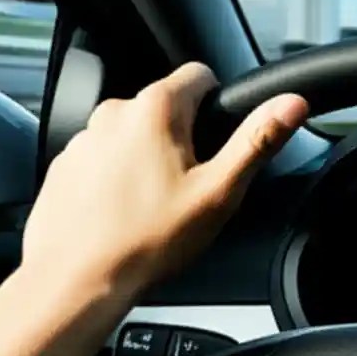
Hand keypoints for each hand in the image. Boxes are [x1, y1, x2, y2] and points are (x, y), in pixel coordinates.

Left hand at [22, 62, 308, 299]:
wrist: (77, 281)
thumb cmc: (147, 241)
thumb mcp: (219, 192)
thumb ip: (258, 140)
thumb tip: (292, 103)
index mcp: (156, 109)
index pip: (200, 75)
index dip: (217, 105)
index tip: (216, 142)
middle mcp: (114, 113)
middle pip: (165, 108)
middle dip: (182, 139)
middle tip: (187, 186)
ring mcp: (83, 139)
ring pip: (131, 134)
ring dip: (145, 158)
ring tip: (152, 205)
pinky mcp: (64, 166)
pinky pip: (101, 159)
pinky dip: (114, 178)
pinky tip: (122, 213)